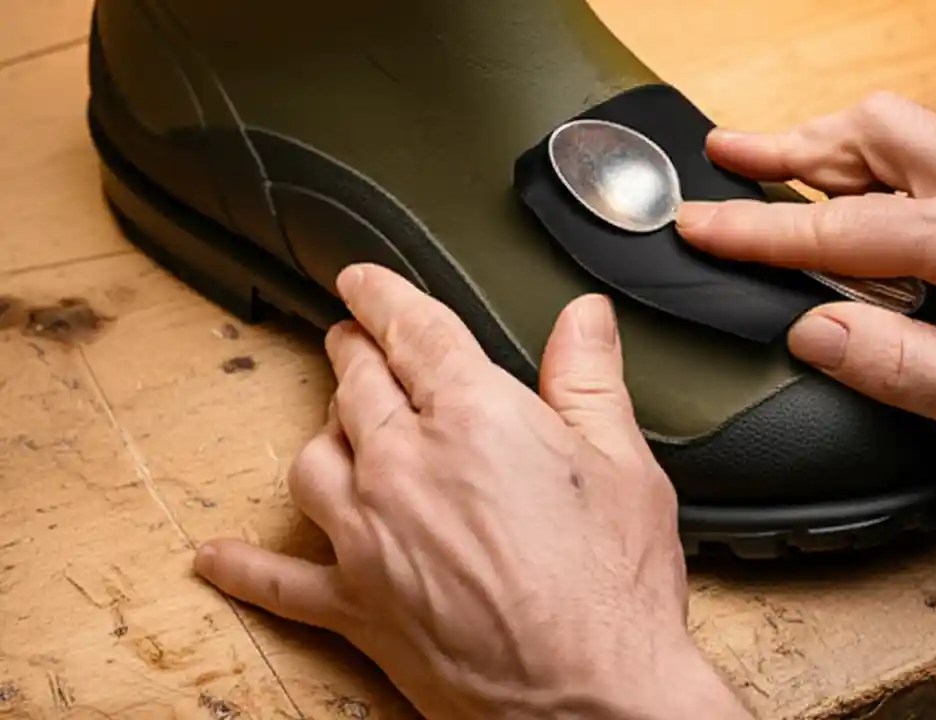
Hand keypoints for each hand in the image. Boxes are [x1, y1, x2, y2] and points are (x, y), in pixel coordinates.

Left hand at [193, 265, 749, 718]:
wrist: (592, 697)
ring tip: (331, 424)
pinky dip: (246, 565)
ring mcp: (370, 538)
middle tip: (351, 340)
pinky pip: (281, 578)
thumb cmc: (611, 591)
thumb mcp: (623, 464)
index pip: (413, 331)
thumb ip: (591, 379)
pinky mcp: (357, 607)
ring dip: (323, 433)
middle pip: (357, 388)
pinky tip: (219, 556)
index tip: (362, 283)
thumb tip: (583, 320)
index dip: (383, 297)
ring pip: (314, 461)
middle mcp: (406, 467)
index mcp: (473, 417)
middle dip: (353, 353)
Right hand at [677, 92, 935, 463]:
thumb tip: (813, 334)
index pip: (837, 230)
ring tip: (780, 166)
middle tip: (727, 158)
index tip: (699, 222)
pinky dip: (887, 160)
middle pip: (870, 133)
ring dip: (834, 146)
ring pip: (907, 127)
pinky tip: (874, 196)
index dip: (755, 229)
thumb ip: (898, 367)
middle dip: (787, 145)